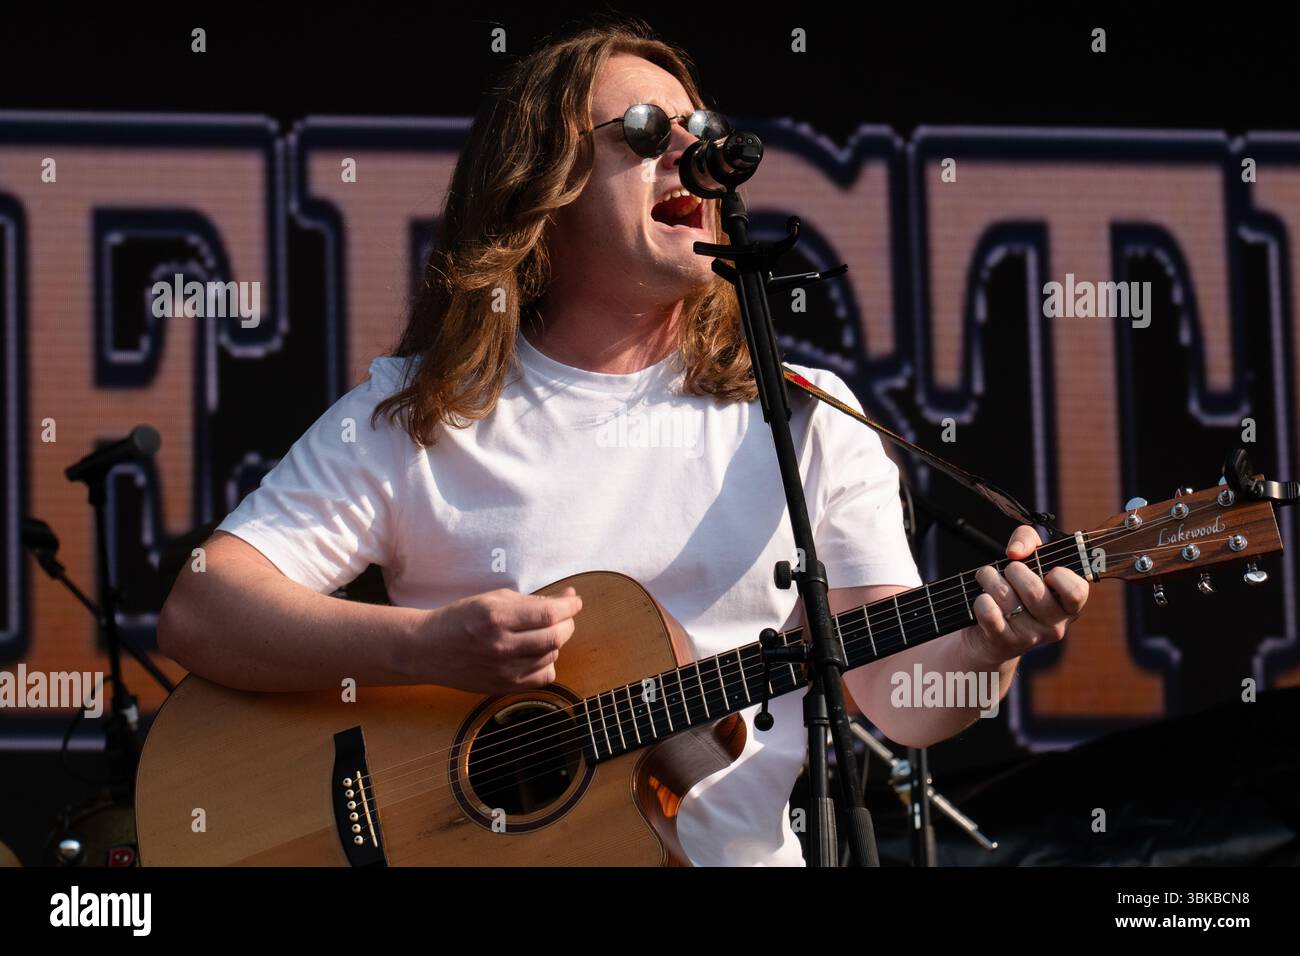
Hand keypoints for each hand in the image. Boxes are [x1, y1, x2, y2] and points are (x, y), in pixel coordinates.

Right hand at [423, 586, 582, 693]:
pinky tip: (536, 653)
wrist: (428, 649)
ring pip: (552, 656)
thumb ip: (532, 600)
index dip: (569, 606)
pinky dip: (548, 663)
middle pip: (555, 636)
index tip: (574, 601)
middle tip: (562, 616)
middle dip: (567, 623)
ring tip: (542, 633)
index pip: (548, 613)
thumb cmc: (461, 618)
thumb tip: (568, 597)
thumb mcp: (493, 599)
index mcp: (496, 618)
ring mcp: (502, 670)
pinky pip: (543, 677)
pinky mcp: (503, 687)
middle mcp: (501, 646)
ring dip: (556, 642)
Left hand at [962, 525, 1088, 668]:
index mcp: (1068, 605)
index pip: (1076, 591)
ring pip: (1006, 597)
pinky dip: (981, 599)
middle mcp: (1054, 624)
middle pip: (1033, 590)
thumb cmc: (1015, 589)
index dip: (1059, 575)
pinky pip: (989, 613)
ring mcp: (1030, 636)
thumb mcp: (1028, 559)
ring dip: (990, 579)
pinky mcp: (1004, 642)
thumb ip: (1028, 539)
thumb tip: (1016, 551)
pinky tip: (982, 598)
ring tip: (988, 579)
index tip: (1046, 571)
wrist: (989, 633)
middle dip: (1013, 570)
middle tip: (1008, 571)